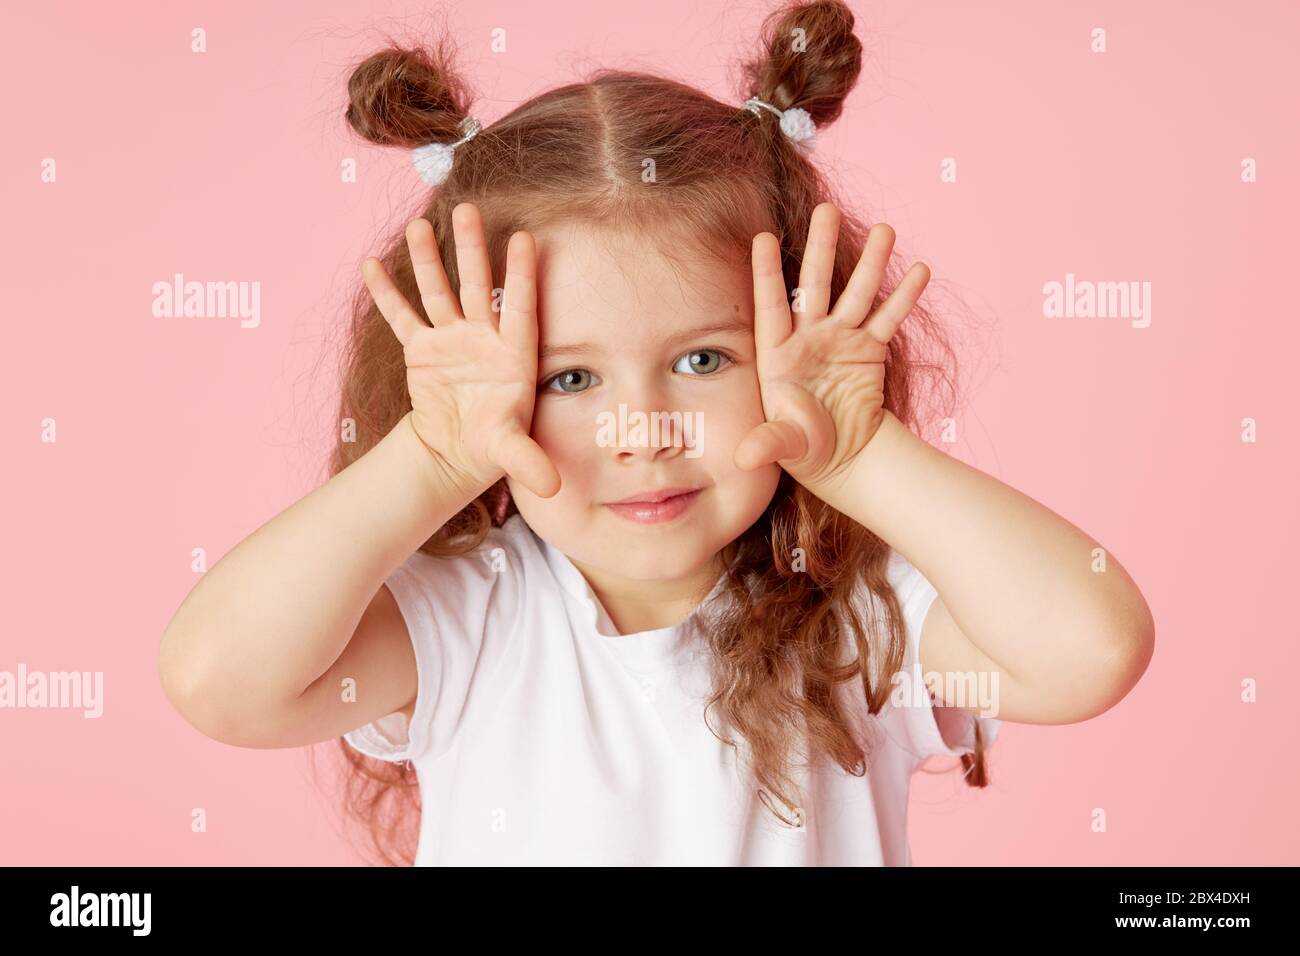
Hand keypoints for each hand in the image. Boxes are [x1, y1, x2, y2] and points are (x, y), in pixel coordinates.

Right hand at [361, 203, 560, 498]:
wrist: (458, 454)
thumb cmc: (493, 446)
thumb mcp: (512, 451)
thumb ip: (528, 461)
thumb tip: (551, 487)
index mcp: (512, 354)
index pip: (520, 305)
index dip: (522, 275)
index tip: (527, 238)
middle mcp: (482, 338)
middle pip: (478, 285)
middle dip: (472, 249)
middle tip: (468, 210)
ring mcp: (450, 340)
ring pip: (439, 292)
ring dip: (428, 260)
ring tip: (420, 224)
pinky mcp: (421, 351)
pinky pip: (402, 317)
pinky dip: (388, 293)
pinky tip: (372, 264)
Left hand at [734, 202, 929, 499]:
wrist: (843, 459)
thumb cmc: (804, 449)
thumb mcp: (784, 446)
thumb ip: (768, 444)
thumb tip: (746, 458)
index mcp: (778, 354)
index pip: (769, 305)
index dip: (767, 273)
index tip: (763, 237)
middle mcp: (809, 338)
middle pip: (814, 286)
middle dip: (820, 248)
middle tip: (826, 209)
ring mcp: (841, 339)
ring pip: (856, 294)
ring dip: (870, 263)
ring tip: (885, 229)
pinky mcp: (870, 350)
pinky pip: (888, 319)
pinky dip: (903, 297)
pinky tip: (919, 270)